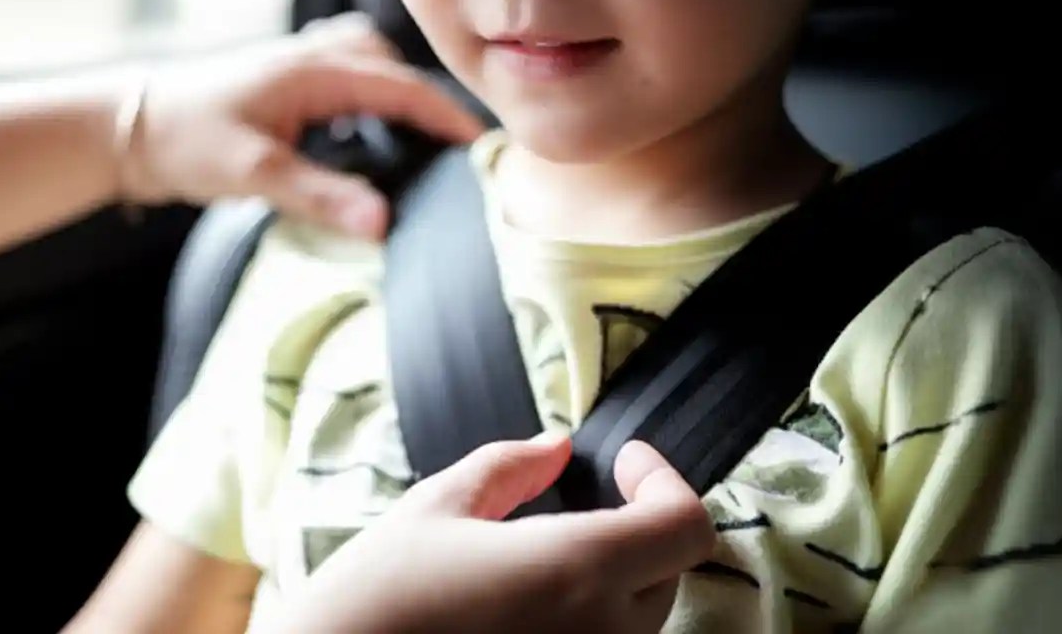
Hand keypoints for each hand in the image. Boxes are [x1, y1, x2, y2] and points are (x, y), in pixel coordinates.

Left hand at [122, 13, 482, 238]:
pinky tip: (364, 128)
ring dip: (397, 93)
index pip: (403, 87)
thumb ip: (323, 197)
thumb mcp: (256, 174)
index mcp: (315, 71)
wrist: (131, 128)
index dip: (448, 117)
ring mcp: (297, 63)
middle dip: (429, 102)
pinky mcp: (284, 79)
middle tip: (457, 147)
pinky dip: (368, 93)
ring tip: (418, 138)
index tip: (484, 147)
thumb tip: (384, 225)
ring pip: (370, 64)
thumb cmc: (187, 143)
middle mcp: (313, 57)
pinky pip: (345, 73)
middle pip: (393, 68)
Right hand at [281, 435, 715, 633]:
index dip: (665, 481)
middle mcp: (598, 632)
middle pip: (667, 570)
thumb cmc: (375, 596)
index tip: (623, 460)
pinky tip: (528, 602)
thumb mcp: (435, 509)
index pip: (686, 526)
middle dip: (639, 524)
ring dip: (616, 574)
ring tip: (545, 553)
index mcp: (574, 569)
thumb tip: (558, 447)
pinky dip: (587, 615)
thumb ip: (509, 467)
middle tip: (585, 498)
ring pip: (639, 616)